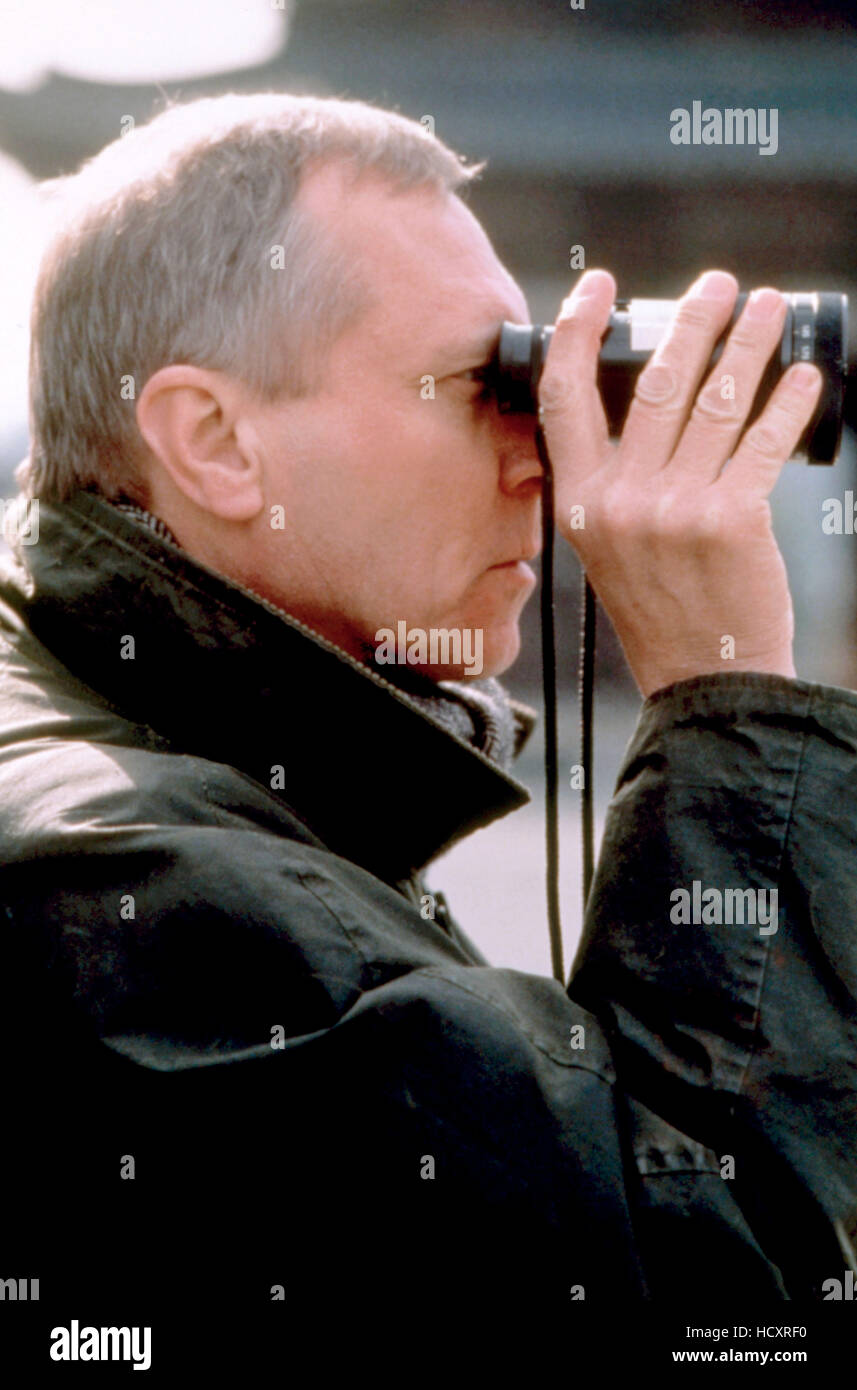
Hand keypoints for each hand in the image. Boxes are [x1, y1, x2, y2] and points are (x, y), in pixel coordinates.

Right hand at [539, 268, 822, 696]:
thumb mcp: (609, 545)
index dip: (579, 331)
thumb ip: (614, 480)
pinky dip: (788, 401)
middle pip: (655, 382)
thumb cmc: (663, 606)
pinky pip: (763, 440)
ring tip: (771, 308)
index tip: (599, 287)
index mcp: (580, 501)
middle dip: (693, 319)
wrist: (706, 674)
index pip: (565, 397)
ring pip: (715, 400)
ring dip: (750, 342)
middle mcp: (620, 500)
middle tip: (720, 284)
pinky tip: (803, 378)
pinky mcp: (731, 518)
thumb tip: (648, 399)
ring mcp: (674, 509)